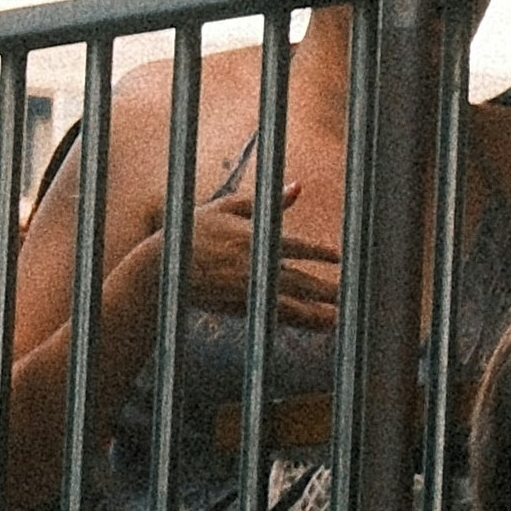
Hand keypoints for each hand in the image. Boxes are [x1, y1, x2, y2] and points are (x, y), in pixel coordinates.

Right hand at [147, 202, 340, 342]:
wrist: (159, 269)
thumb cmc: (193, 232)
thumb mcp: (226, 208)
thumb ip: (265, 200)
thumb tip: (298, 186)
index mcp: (252, 240)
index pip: (294, 246)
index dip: (318, 252)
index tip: (337, 257)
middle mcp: (252, 267)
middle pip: (298, 280)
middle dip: (325, 289)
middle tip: (351, 293)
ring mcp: (245, 290)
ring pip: (289, 303)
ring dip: (317, 311)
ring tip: (341, 316)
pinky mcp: (238, 307)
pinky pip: (275, 316)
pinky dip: (300, 321)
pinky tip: (321, 325)